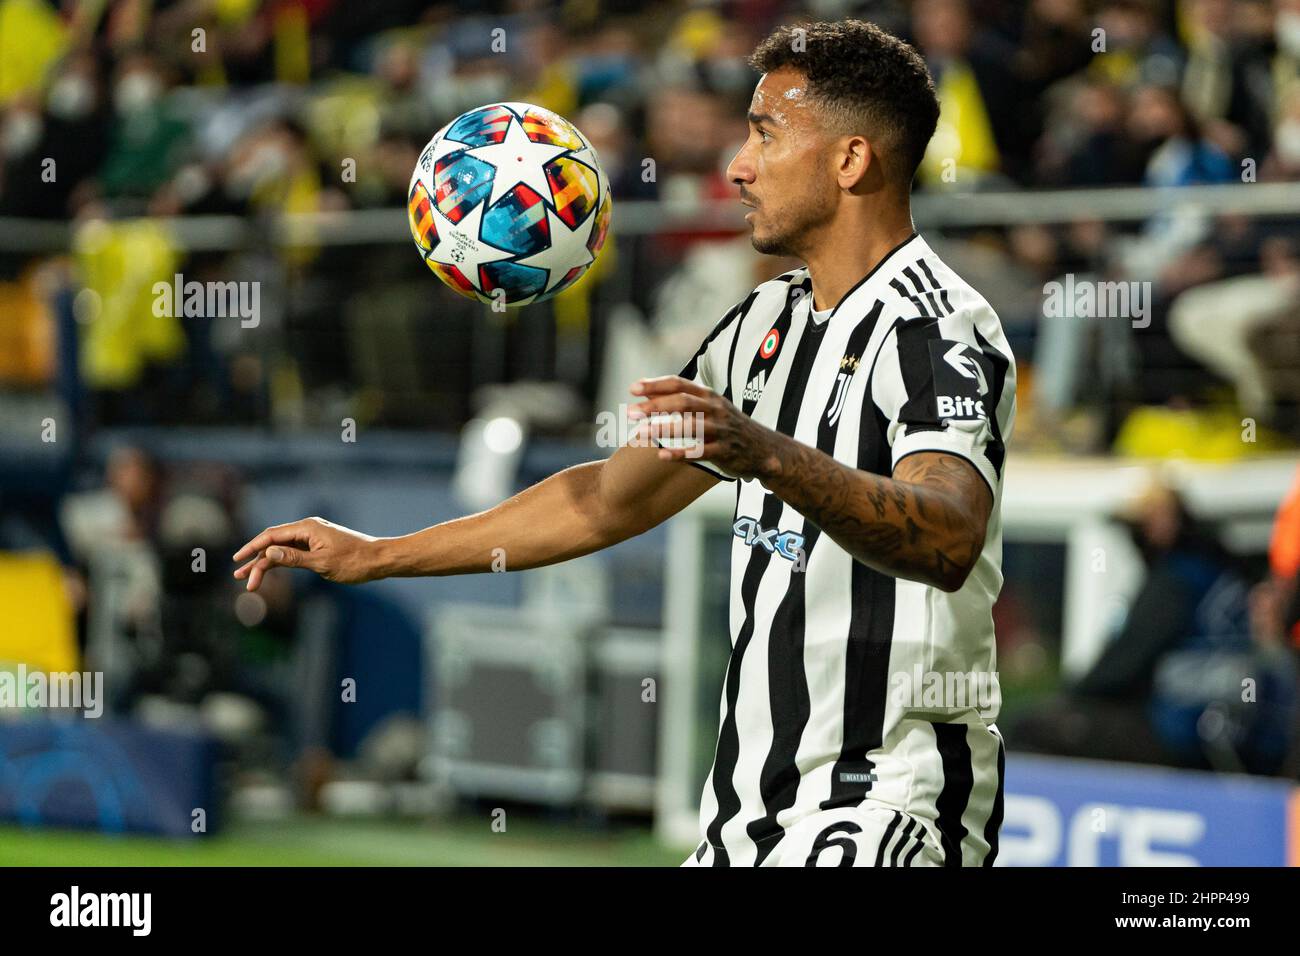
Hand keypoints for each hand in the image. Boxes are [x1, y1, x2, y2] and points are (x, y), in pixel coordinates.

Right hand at [232, 517, 380, 590]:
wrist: (379, 559)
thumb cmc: (354, 561)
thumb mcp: (322, 563)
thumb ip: (294, 558)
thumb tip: (269, 553)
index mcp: (307, 528)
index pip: (271, 536)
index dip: (252, 547)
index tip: (238, 560)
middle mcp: (308, 529)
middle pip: (274, 543)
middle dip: (256, 560)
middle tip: (240, 576)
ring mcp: (313, 537)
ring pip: (283, 549)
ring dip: (267, 563)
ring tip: (250, 580)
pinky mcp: (318, 546)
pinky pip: (294, 553)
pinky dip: (282, 562)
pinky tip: (270, 571)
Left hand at [628, 375, 783, 480]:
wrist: (766, 449)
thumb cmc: (729, 427)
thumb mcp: (710, 408)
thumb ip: (682, 401)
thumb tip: (646, 395)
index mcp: (710, 396)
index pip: (680, 384)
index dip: (656, 385)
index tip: (633, 389)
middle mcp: (716, 409)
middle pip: (683, 402)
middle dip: (655, 406)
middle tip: (632, 412)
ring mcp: (722, 430)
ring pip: (691, 425)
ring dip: (664, 427)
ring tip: (642, 432)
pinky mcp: (726, 451)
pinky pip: (701, 451)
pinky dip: (680, 453)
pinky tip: (662, 454)